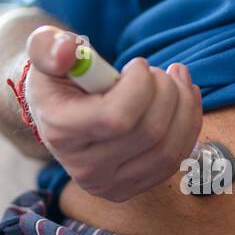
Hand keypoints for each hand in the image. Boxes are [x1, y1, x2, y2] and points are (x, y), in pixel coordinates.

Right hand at [20, 26, 201, 201]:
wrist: (59, 111)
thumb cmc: (59, 76)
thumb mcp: (45, 50)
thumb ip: (49, 46)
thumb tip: (67, 51)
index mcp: (60, 131)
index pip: (117, 118)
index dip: (141, 85)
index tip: (137, 64)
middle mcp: (84, 168)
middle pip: (149, 132)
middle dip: (166, 91)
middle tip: (158, 72)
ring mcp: (109, 185)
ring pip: (168, 150)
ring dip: (184, 107)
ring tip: (176, 80)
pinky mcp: (131, 188)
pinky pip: (175, 161)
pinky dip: (189, 126)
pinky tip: (185, 99)